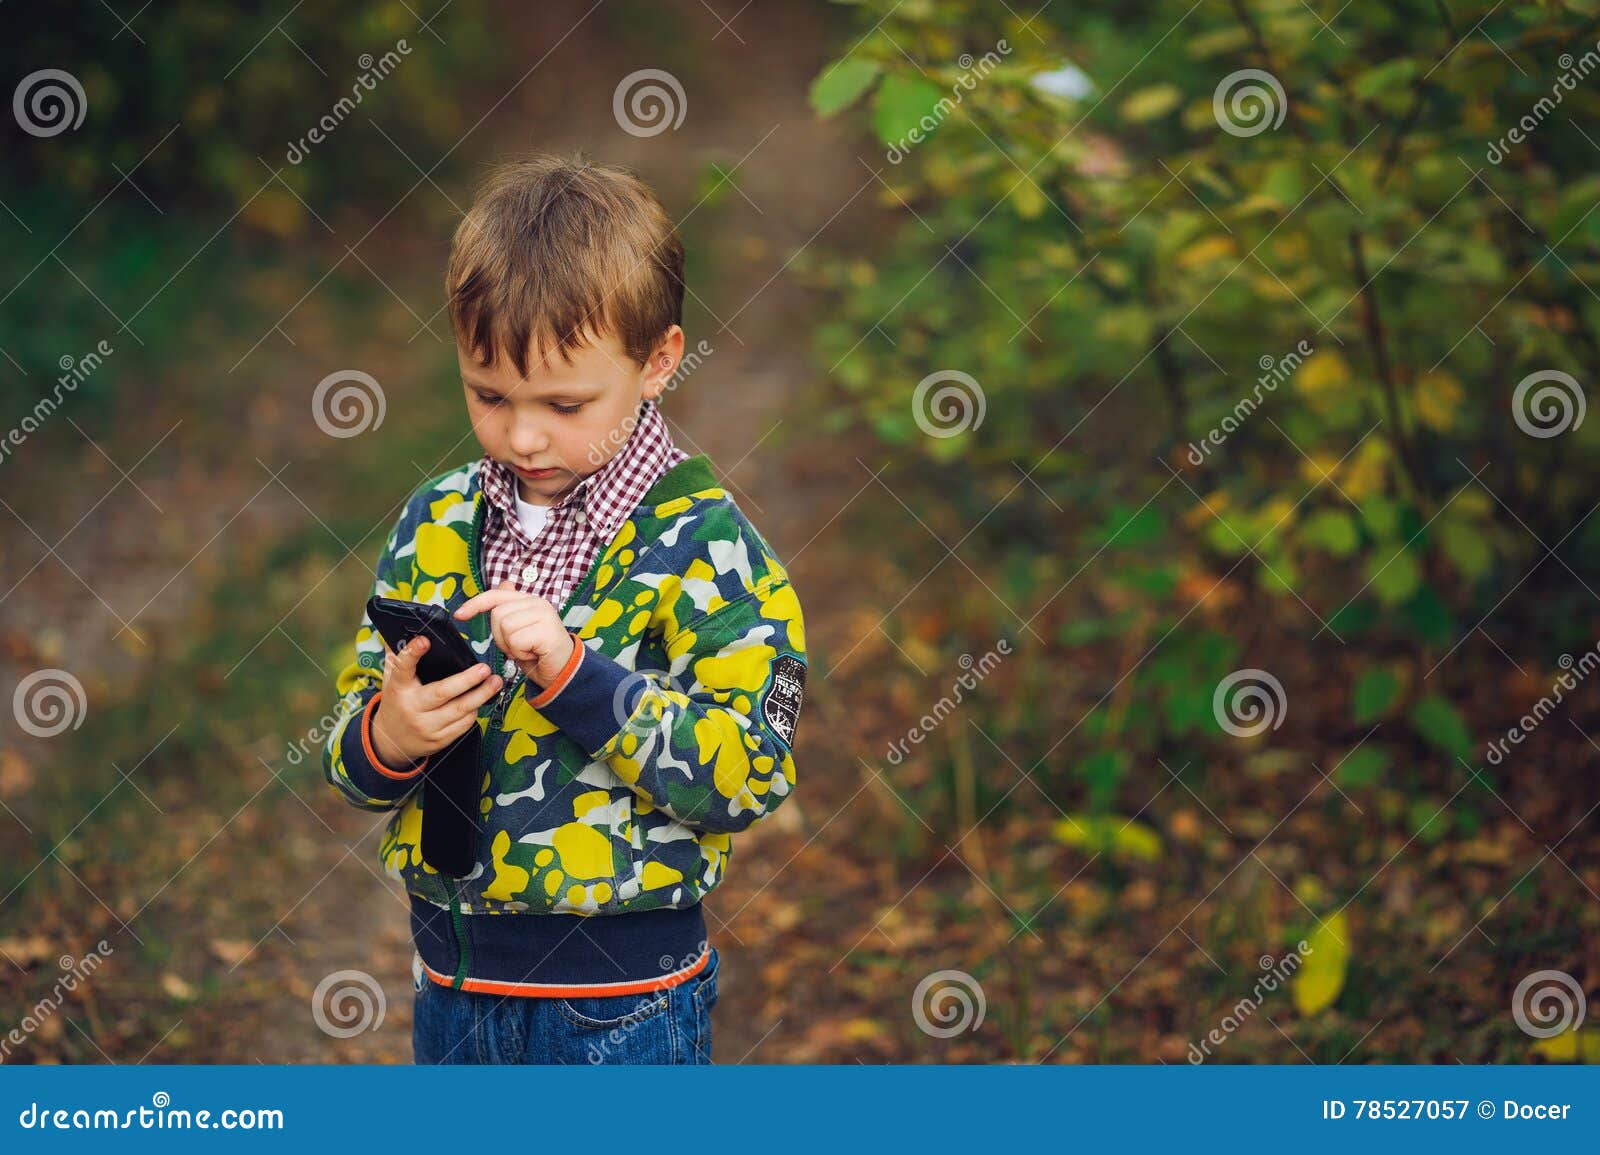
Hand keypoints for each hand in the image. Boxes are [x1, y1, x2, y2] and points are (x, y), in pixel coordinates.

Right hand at [368, 634, 502, 769]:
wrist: (391, 742)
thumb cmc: (397, 704)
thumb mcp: (391, 680)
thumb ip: (397, 657)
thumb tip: (403, 630)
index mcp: (399, 689)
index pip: (403, 668)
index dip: (413, 653)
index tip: (424, 640)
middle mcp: (412, 708)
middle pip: (442, 692)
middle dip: (467, 679)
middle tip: (484, 668)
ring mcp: (426, 726)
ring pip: (459, 710)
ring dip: (481, 695)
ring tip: (494, 682)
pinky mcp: (439, 739)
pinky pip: (463, 724)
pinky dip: (475, 711)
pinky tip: (482, 700)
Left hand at [453, 579, 576, 687]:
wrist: (563, 670)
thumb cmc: (539, 651)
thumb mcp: (520, 628)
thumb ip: (510, 608)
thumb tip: (505, 584)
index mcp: (529, 600)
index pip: (496, 595)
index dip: (475, 604)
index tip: (459, 615)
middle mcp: (538, 602)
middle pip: (497, 614)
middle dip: (500, 636)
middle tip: (519, 645)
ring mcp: (544, 614)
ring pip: (505, 627)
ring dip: (510, 646)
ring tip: (527, 649)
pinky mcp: (547, 630)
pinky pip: (516, 640)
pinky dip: (520, 653)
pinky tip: (533, 654)